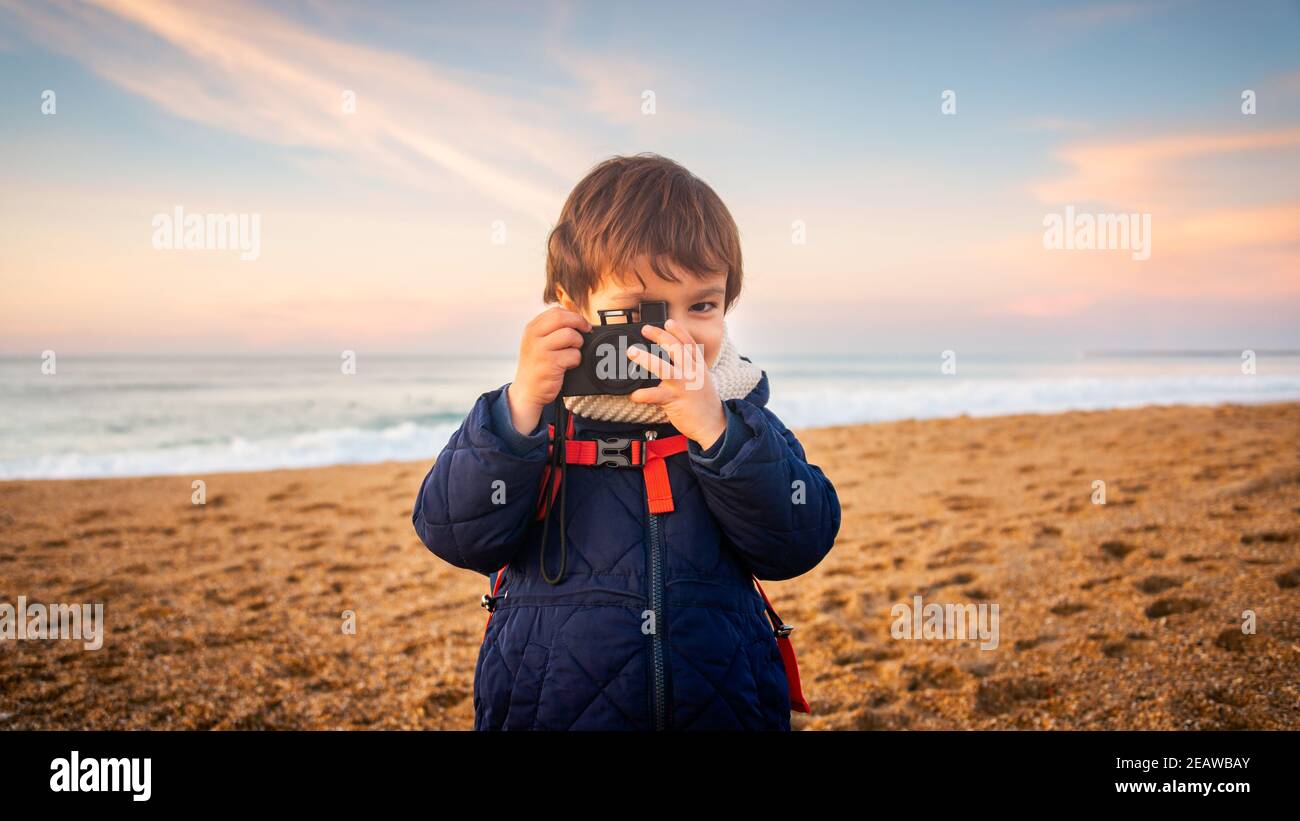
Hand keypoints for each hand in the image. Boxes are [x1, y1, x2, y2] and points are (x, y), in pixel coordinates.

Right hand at [508, 306, 591, 433]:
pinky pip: (574, 354)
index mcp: (532, 329)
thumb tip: (578, 321)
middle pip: (562, 318)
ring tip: (572, 353)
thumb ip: (552, 330)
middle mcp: (534, 337)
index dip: (573, 316)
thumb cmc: (537, 366)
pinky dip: (576, 360)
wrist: (527, 391)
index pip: (556, 312)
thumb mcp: (537, 343)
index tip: (581, 324)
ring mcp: (541, 350)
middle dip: (579, 323)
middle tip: (586, 332)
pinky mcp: (550, 363)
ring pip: (570, 335)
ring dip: (578, 344)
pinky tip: (569, 365)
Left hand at [625, 319, 726, 449]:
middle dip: (660, 336)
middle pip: (675, 349)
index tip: (668, 321)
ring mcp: (683, 385)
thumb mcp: (702, 379)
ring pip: (663, 368)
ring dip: (646, 359)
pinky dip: (643, 394)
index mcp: (698, 366)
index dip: (679, 331)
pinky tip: (634, 394)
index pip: (689, 343)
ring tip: (632, 352)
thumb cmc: (704, 402)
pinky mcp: (675, 400)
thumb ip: (690, 367)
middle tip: (645, 329)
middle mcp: (692, 372)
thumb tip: (672, 358)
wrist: (713, 424)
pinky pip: (656, 395)